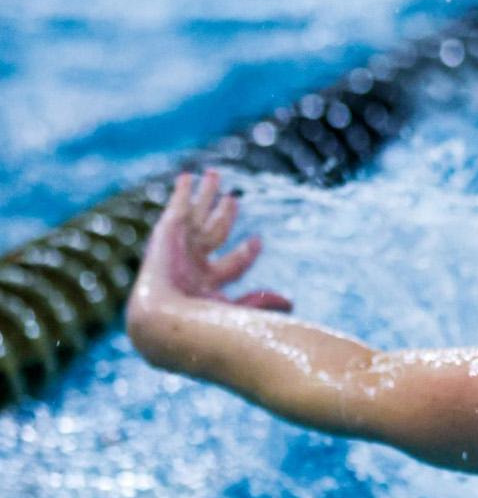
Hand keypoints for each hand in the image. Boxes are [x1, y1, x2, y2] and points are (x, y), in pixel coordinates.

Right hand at [137, 169, 290, 311]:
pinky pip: (178, 207)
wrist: (167, 316)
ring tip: (214, 175)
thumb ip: (260, 303)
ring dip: (206, 194)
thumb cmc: (201, 322)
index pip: (233, 263)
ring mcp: (178, 247)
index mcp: (207, 285)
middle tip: (233, 199)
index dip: (247, 252)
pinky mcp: (166, 232)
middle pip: (213, 233)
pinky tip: (189, 177)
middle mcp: (191, 264)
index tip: (258, 240)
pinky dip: (183, 192)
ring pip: (197, 214)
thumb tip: (290, 303)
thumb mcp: (237, 312)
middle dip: (223, 215)